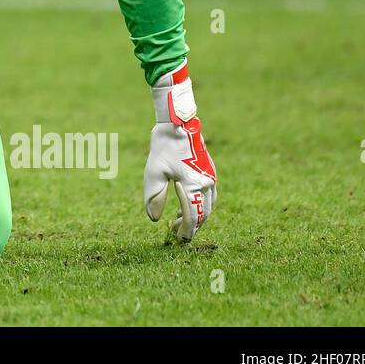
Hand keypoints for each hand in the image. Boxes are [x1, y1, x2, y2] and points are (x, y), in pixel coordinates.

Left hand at [144, 62, 216, 241]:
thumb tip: (155, 220)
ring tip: (179, 222)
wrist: (177, 124)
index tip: (176, 239)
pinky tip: (185, 205)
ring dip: (197, 216)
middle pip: (204, 213)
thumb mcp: (153, 173)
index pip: (192, 216)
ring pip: (208, 205)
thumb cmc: (163, 147)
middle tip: (176, 234)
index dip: (186, 230)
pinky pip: (209, 195)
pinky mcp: (209, 171)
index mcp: (194, 185)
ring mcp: (211, 177)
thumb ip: (154, 198)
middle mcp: (207, 183)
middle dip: (191, 226)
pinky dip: (200, 204)